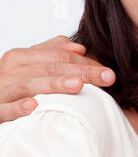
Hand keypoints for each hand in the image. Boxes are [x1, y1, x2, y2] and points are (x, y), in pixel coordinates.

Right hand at [0, 37, 114, 121]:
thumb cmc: (9, 86)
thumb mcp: (27, 67)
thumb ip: (49, 53)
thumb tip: (79, 48)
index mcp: (20, 58)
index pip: (58, 56)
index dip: (84, 63)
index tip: (108, 73)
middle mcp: (11, 70)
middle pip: (49, 68)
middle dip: (81, 72)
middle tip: (107, 77)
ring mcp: (2, 89)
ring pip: (29, 84)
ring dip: (54, 84)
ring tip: (78, 85)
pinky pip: (5, 109)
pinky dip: (18, 108)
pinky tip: (34, 106)